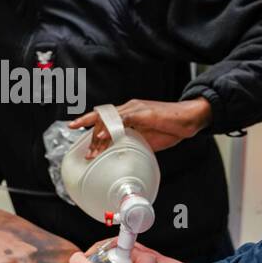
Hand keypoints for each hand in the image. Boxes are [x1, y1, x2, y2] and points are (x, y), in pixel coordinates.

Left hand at [69, 98, 211, 157]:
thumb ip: (133, 143)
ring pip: (110, 118)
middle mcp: (128, 108)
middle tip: (89, 154)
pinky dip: (112, 128)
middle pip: (102, 118)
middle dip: (92, 136)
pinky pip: (123, 119)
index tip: (72, 127)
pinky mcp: (143, 112)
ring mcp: (135, 109)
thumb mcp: (147, 139)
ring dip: (100, 135)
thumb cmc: (171, 127)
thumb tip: (121, 154)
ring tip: (94, 150)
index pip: (103, 116)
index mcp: (128, 114)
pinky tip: (105, 137)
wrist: (189, 118)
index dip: (87, 121)